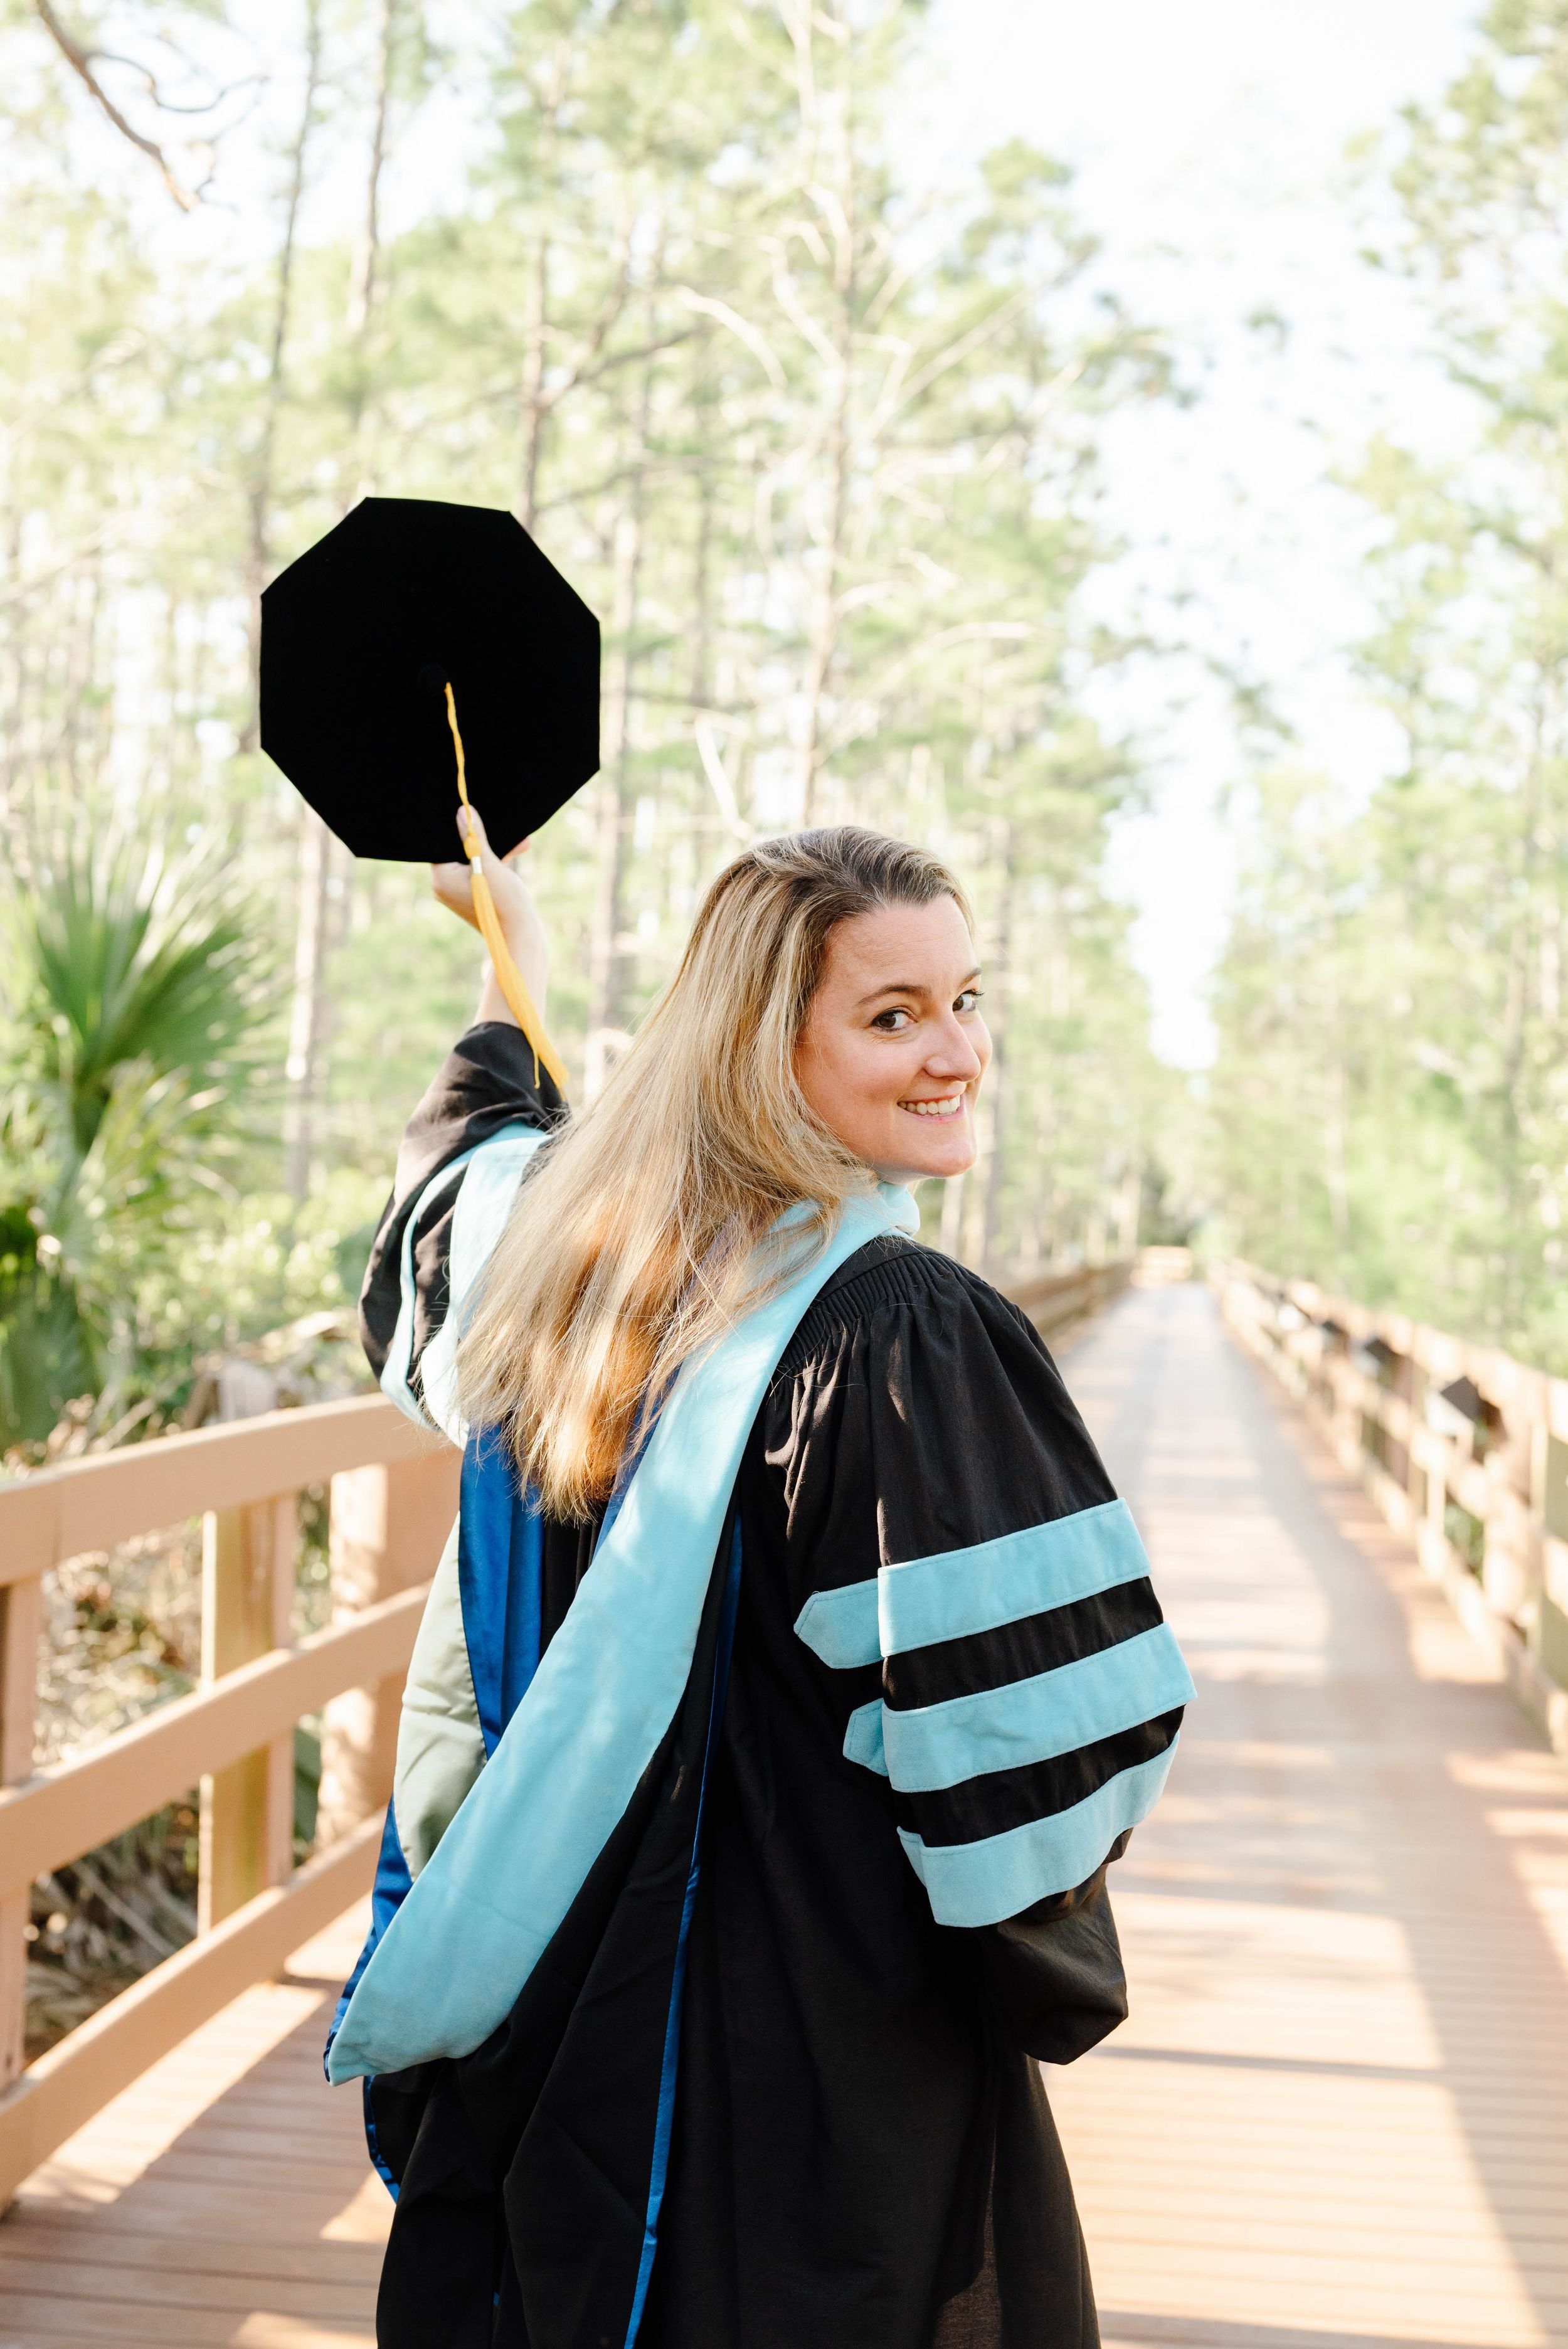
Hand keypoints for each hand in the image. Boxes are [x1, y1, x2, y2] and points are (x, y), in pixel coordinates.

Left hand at [430, 808, 548, 1027]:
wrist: (521, 936)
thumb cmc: (504, 902)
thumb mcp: (489, 864)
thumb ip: (474, 837)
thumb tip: (462, 812)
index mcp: (441, 878)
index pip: (443, 843)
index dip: (458, 828)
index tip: (471, 813)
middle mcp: (444, 886)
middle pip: (458, 851)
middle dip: (480, 837)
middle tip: (493, 822)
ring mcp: (459, 892)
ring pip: (473, 860)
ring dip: (494, 849)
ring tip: (516, 840)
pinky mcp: (474, 896)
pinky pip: (481, 871)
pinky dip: (497, 862)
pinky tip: (519, 847)